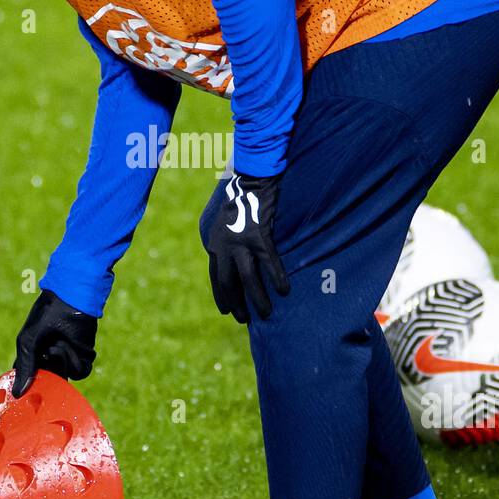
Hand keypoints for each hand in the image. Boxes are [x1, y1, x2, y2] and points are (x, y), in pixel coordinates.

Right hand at [11, 288, 97, 396]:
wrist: (71, 299)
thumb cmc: (45, 316)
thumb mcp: (29, 341)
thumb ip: (25, 367)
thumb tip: (18, 395)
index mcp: (33, 358)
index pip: (28, 382)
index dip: (29, 388)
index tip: (26, 393)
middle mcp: (50, 362)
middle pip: (49, 384)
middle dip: (47, 376)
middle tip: (44, 360)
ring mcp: (67, 361)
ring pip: (64, 378)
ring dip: (60, 362)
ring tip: (55, 344)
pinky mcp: (83, 357)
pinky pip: (80, 372)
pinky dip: (73, 360)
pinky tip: (67, 345)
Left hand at [204, 172, 289, 322]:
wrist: (250, 178)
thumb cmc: (240, 199)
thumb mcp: (224, 223)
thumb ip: (226, 242)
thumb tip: (233, 260)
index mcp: (214, 243)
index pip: (216, 277)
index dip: (221, 296)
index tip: (227, 311)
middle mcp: (223, 246)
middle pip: (229, 282)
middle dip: (237, 303)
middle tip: (245, 320)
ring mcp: (240, 241)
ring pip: (247, 278)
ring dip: (257, 298)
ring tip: (266, 314)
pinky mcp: (258, 236)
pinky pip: (268, 262)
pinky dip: (276, 277)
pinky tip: (284, 290)